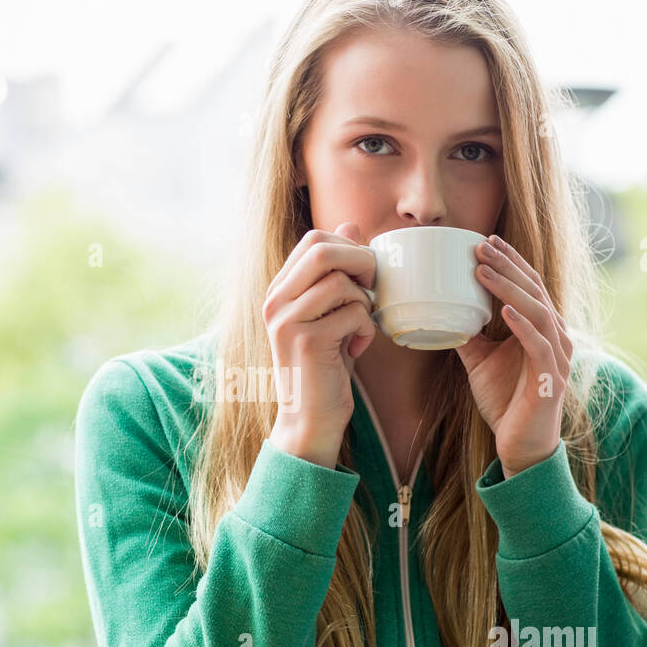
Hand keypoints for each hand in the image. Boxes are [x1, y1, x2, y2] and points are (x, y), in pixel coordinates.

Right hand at [263, 222, 376, 468]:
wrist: (310, 421)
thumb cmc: (324, 367)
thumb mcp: (330, 313)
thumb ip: (335, 273)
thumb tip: (350, 225)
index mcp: (278, 290)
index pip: (314, 240)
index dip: (350, 248)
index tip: (363, 278)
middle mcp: (275, 301)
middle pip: (322, 249)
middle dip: (360, 262)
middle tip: (371, 289)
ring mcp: (286, 320)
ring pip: (340, 281)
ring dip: (364, 301)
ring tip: (361, 326)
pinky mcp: (306, 341)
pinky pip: (352, 312)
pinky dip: (366, 329)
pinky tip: (358, 350)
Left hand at [456, 235, 572, 476]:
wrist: (520, 445)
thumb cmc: (506, 402)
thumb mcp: (480, 362)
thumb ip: (469, 337)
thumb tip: (442, 315)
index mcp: (542, 329)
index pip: (529, 286)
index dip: (510, 262)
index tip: (486, 242)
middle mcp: (555, 337)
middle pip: (534, 291)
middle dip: (508, 266)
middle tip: (482, 246)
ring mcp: (556, 357)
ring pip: (538, 312)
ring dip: (510, 288)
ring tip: (484, 271)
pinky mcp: (551, 379)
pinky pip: (540, 345)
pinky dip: (522, 326)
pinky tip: (504, 311)